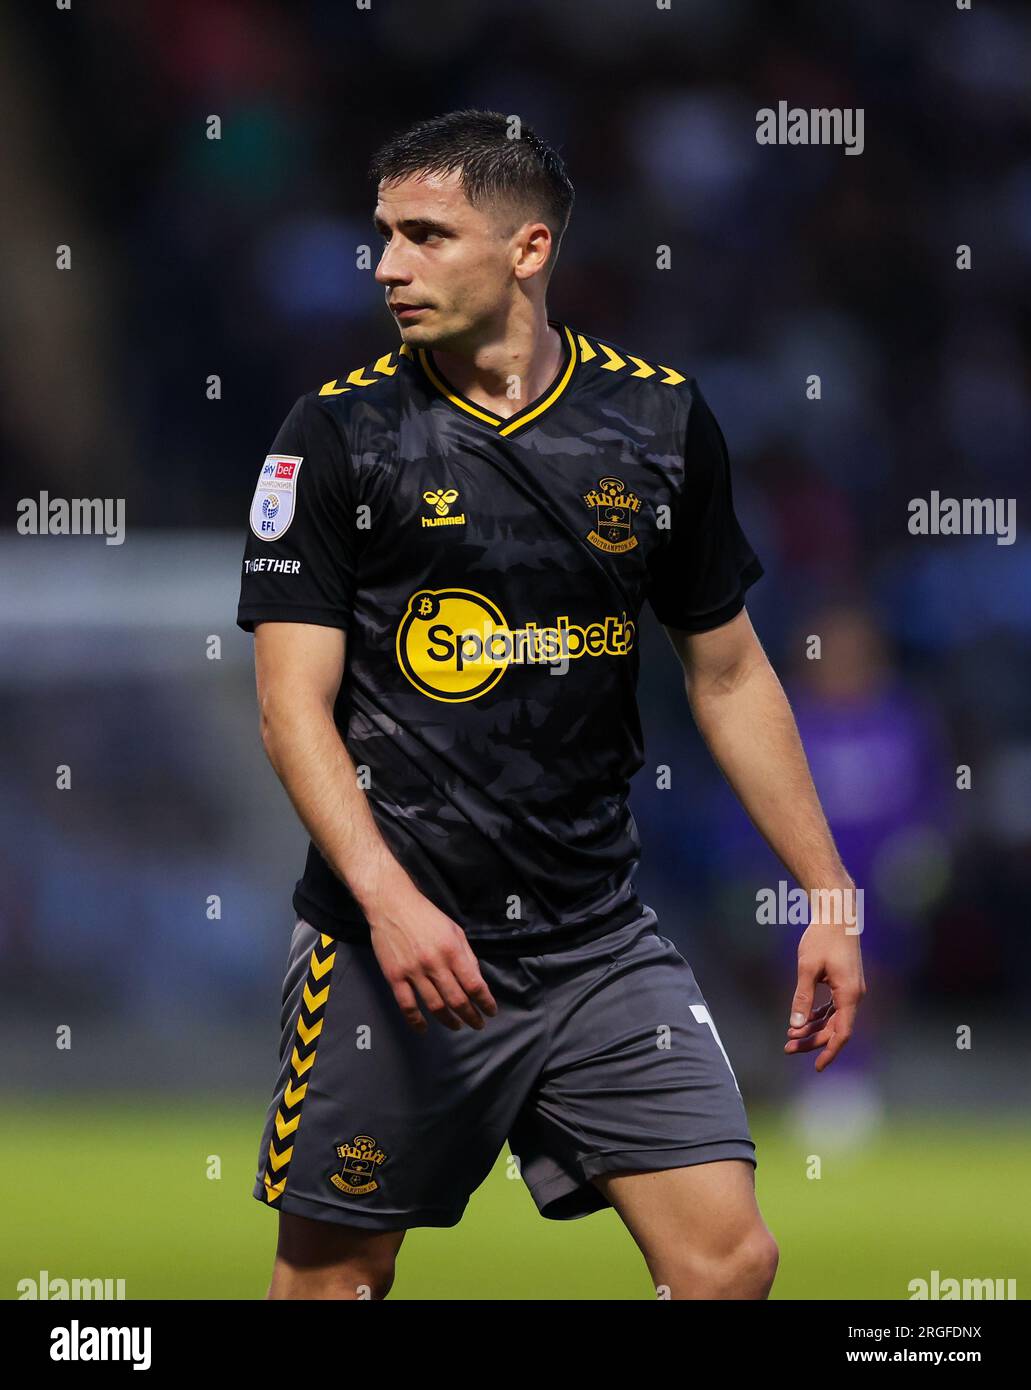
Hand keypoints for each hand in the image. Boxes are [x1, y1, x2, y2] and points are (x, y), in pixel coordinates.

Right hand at [366, 882, 497, 1033]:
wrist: (392, 905)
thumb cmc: (426, 916)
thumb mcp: (454, 930)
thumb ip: (467, 955)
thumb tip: (476, 980)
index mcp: (452, 950)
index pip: (474, 984)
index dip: (485, 1002)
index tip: (491, 1011)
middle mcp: (434, 963)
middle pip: (457, 1000)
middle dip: (471, 1016)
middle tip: (478, 1024)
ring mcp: (413, 972)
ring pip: (434, 1006)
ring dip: (449, 1020)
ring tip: (457, 1026)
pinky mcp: (394, 977)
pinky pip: (407, 1005)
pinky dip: (416, 1021)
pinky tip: (424, 1028)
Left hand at [784, 914, 865, 1071]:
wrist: (837, 914)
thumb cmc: (822, 939)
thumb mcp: (807, 969)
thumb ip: (802, 998)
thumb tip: (796, 1026)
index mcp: (849, 995)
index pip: (842, 1034)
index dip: (829, 1052)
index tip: (817, 1068)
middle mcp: (854, 995)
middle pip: (835, 1029)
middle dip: (813, 1041)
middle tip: (787, 1048)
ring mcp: (851, 989)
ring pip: (834, 1019)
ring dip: (814, 1029)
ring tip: (791, 1037)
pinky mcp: (844, 983)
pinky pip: (834, 1008)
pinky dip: (819, 1016)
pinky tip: (804, 1020)